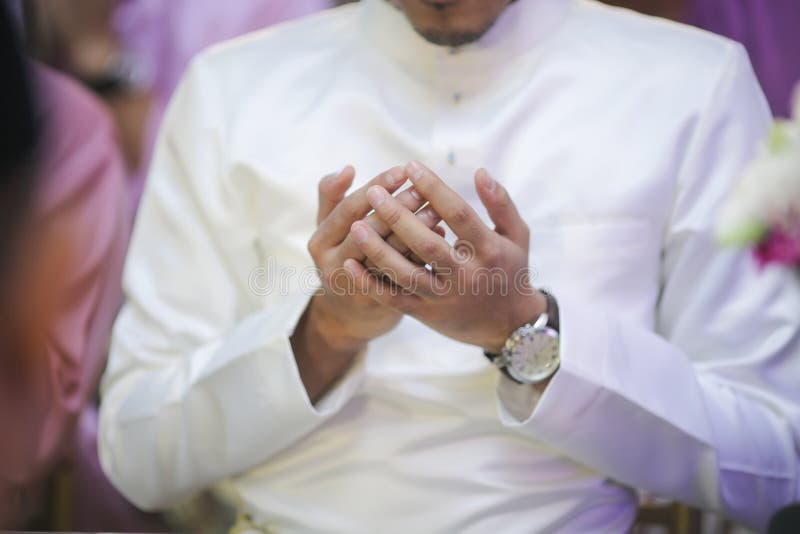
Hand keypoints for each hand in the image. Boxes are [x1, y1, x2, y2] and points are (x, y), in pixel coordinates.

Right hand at [292, 165, 441, 400]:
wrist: (349, 313)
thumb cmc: (342, 255)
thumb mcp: (329, 228)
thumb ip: (332, 196)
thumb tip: (347, 168)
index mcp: (320, 242)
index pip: (350, 208)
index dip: (377, 186)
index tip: (402, 170)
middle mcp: (334, 265)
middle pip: (371, 230)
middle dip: (400, 207)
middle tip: (424, 189)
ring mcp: (358, 287)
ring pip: (390, 255)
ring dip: (415, 231)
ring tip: (437, 210)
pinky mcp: (382, 303)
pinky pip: (406, 275)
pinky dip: (423, 255)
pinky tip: (441, 235)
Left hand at [344, 161, 545, 352]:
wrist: (510, 326)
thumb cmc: (511, 270)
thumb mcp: (517, 235)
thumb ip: (500, 202)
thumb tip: (480, 171)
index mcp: (488, 250)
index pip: (457, 214)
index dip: (433, 189)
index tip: (410, 167)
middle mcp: (466, 275)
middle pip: (428, 244)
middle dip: (398, 217)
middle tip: (374, 192)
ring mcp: (444, 297)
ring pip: (407, 274)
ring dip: (379, 250)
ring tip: (356, 226)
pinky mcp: (427, 314)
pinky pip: (394, 299)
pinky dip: (371, 283)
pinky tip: (350, 263)